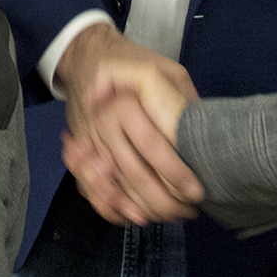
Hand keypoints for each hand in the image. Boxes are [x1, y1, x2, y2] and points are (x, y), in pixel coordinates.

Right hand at [57, 26, 201, 224]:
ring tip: (172, 217)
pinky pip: (91, 190)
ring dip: (143, 208)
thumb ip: (183, 99)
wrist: (87, 59)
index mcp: (123, 101)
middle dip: (163, 199)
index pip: (150, 145)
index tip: (196, 191)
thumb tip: (198, 132)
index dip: (174, 172)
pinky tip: (138, 216)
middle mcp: (101, 123)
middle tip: (190, 211)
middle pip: (132, 172)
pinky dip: (114, 209)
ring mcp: (86, 141)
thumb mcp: (168, 71)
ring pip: (112, 187)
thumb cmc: (134, 65)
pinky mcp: (78, 155)